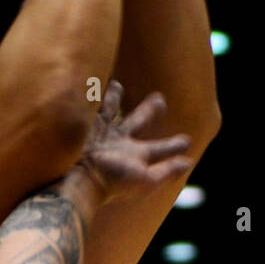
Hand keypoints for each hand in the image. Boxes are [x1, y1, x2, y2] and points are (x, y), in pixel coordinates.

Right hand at [75, 81, 191, 201]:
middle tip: (160, 99)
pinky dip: (93, 94)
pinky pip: (91, 104)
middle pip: (137, 122)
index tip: (187, 141)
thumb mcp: (145, 180)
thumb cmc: (112, 180)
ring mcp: (99, 133)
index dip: (173, 145)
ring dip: (114, 98)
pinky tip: (94, 83)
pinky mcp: (83, 123)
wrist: (76, 177)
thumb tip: (188, 162)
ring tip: (116, 85)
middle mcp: (118, 143)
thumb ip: (166, 171)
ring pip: (110, 110)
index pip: (159, 148)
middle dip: (149, 111)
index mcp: (135, 155)